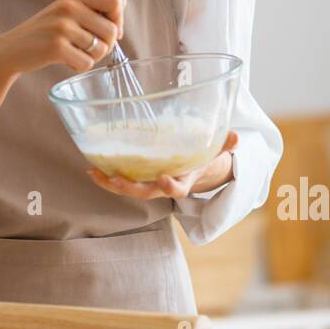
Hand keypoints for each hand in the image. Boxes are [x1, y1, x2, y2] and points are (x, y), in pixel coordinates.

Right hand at [0, 0, 123, 77]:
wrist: (10, 50)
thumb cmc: (44, 33)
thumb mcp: (66, 11)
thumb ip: (92, 8)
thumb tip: (122, 12)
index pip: (116, 1)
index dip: (118, 20)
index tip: (105, 30)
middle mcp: (69, 6)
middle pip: (113, 30)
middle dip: (105, 45)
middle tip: (86, 48)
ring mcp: (62, 26)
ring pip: (102, 49)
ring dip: (92, 57)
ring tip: (73, 53)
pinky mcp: (56, 47)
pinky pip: (87, 63)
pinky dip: (79, 67)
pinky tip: (65, 61)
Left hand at [87, 132, 238, 200]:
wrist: (196, 171)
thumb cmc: (204, 158)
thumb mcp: (216, 152)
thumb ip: (225, 145)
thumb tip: (237, 136)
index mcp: (184, 179)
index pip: (178, 187)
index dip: (171, 185)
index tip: (164, 180)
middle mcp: (164, 185)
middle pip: (146, 192)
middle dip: (130, 187)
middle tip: (116, 179)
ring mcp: (149, 184)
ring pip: (129, 188)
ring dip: (111, 182)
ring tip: (95, 173)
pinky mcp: (138, 179)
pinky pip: (121, 181)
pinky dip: (106, 177)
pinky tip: (92, 168)